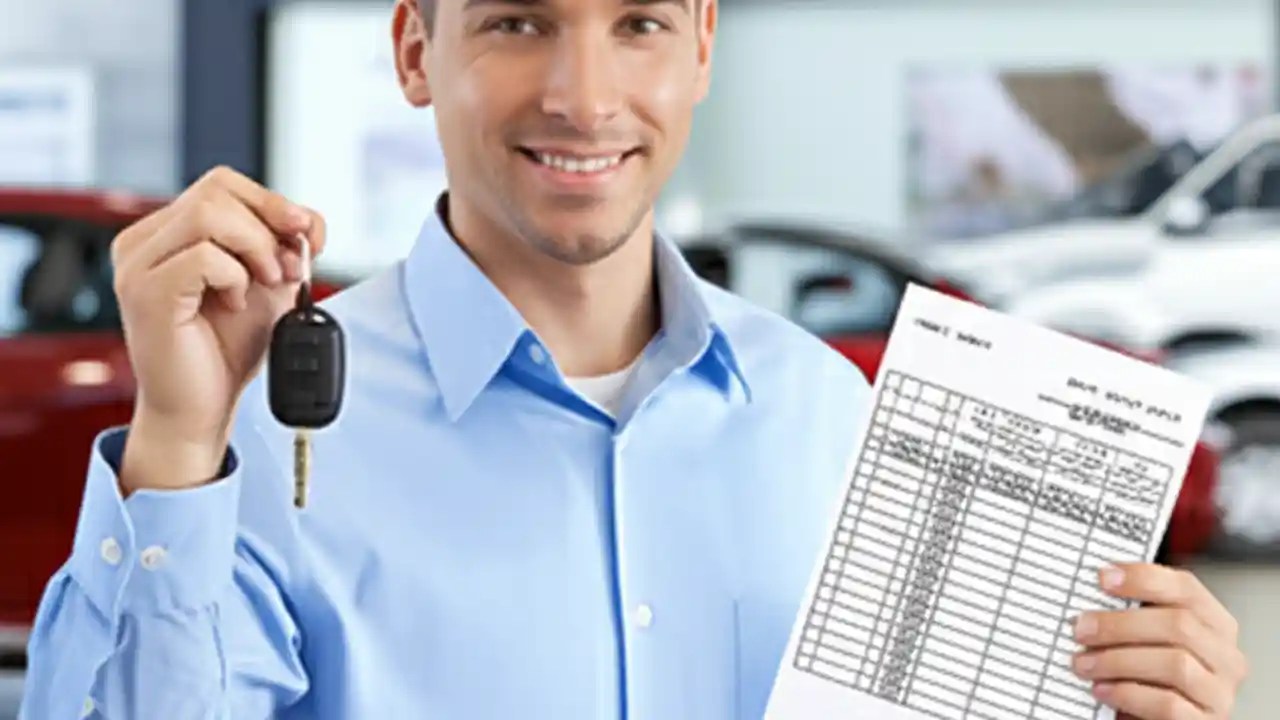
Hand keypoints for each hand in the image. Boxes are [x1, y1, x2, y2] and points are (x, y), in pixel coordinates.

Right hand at [113, 165, 325, 487]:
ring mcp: (137, 266)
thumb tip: (307, 221)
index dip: (273, 202)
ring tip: (262, 283)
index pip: (221, 183)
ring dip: (255, 247)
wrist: (201, 410)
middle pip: (216, 190)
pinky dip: (235, 278)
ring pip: (208, 213)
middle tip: (285, 269)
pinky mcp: (145, 293)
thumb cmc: (226, 351)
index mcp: (166, 233)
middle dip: (269, 226)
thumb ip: (284, 247)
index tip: (307, 236)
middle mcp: (142, 242)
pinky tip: (233, 304)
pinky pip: (202, 257)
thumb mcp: (269, 286)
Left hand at [1072, 563, 1246, 719]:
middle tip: (1080, 628)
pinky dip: (1128, 694)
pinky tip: (1102, 690)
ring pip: (1175, 664)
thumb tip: (1094, 590)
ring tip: (1083, 664)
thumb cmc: (1151, 677)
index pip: (1187, 588)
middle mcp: (1226, 656)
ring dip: (1118, 660)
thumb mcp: (1148, 641)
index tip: (1102, 577)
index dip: (1143, 578)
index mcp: (1215, 625)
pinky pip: (1168, 705)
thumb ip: (1135, 616)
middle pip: (1179, 625)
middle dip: (1120, 624)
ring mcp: (1219, 693)